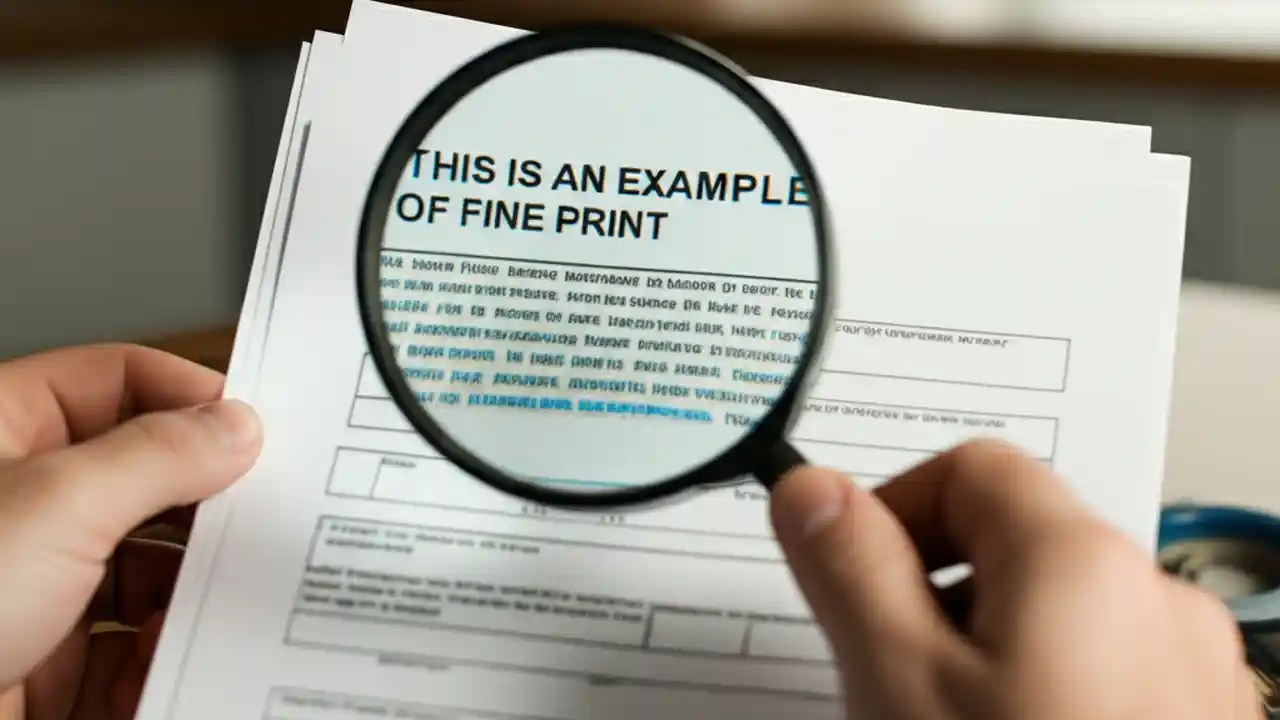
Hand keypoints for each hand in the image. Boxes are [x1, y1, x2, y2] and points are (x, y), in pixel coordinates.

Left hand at [0, 344, 261, 719]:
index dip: (192, 396)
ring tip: (223, 592)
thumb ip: (159, 454)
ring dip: (192, 581)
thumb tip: (235, 425)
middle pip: (146, 474)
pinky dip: (165, 647)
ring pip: (148, 561)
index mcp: (2, 431)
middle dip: (207, 499)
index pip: (121, 381)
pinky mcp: (46, 657)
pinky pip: (132, 640)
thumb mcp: (57, 505)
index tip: (258, 430)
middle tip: (264, 512)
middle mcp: (22, 501)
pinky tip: (175, 651)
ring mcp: (35, 581)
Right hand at [771, 440, 1260, 718]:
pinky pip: (1104, 676)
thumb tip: (807, 491)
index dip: (893, 507)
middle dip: (936, 592)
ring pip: (1058, 617)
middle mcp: (1157, 602)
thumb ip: (847, 568)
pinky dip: (1043, 697)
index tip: (849, 574)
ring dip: (987, 651)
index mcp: (1082, 562)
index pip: (971, 467)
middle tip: (891, 674)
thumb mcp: (897, 684)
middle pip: (1018, 542)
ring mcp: (1195, 674)